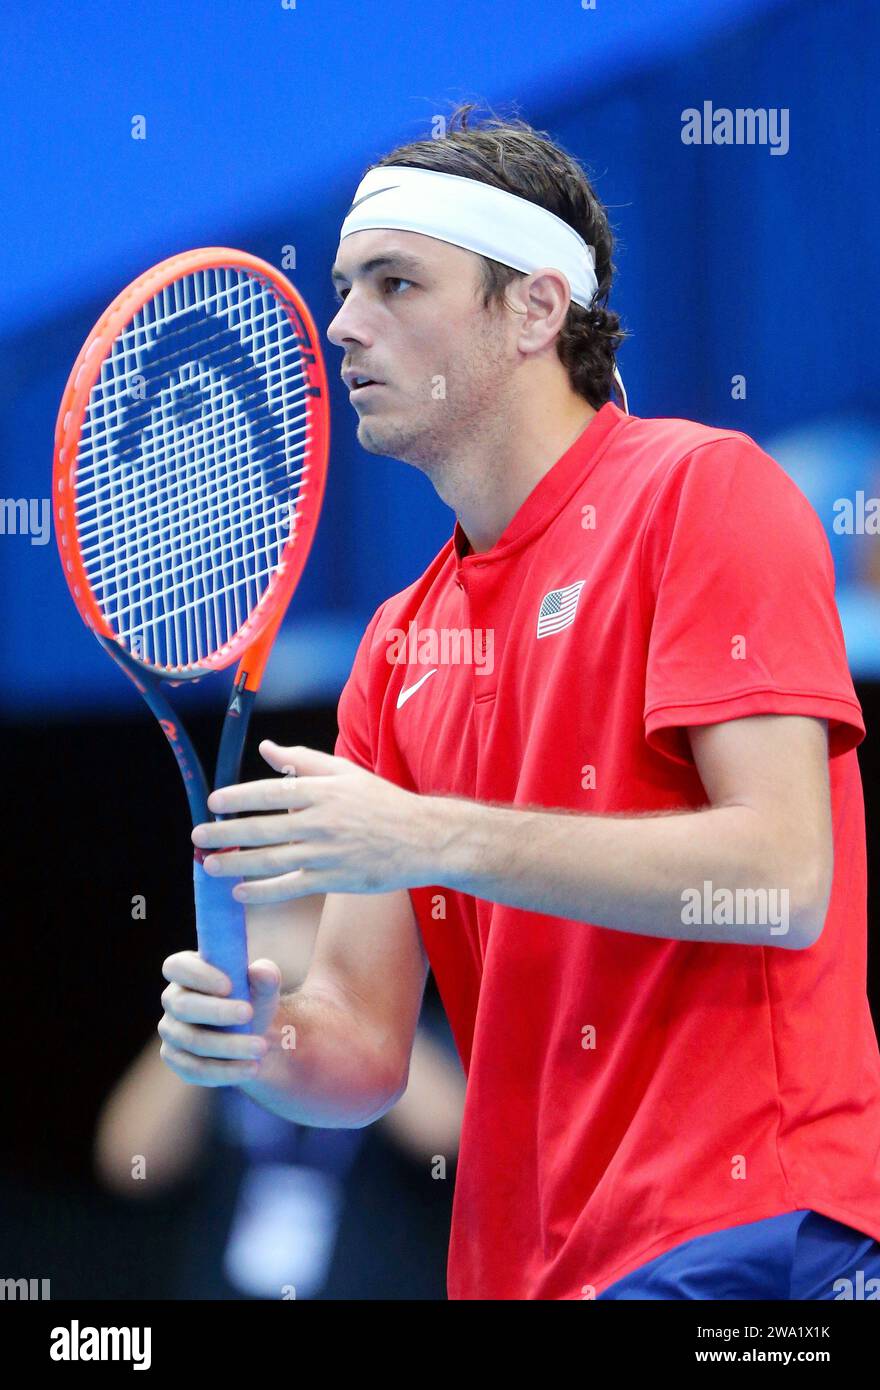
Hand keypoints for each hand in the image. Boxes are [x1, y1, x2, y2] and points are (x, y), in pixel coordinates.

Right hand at [158, 952, 280, 1086]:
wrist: (253, 1034)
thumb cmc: (253, 999)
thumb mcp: (263, 986)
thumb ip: (265, 975)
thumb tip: (261, 972)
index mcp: (186, 970)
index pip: (177, 967)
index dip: (198, 975)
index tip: (229, 986)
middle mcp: (172, 999)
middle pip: (183, 1006)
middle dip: (217, 1011)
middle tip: (249, 1014)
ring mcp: (171, 1030)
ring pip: (192, 1040)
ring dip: (228, 1046)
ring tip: (260, 1047)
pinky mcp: (175, 1058)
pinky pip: (194, 1069)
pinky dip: (224, 1070)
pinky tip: (250, 1068)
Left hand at [191, 741, 441, 901]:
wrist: (421, 838)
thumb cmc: (382, 802)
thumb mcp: (345, 772)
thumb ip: (303, 761)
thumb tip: (266, 748)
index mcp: (322, 792)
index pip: (269, 793)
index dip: (238, 798)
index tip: (213, 802)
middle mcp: (320, 822)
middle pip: (263, 829)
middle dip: (226, 833)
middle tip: (199, 835)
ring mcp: (326, 853)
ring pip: (271, 860)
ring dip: (236, 864)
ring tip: (211, 865)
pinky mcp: (333, 879)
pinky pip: (290, 886)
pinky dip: (264, 892)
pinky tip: (241, 893)